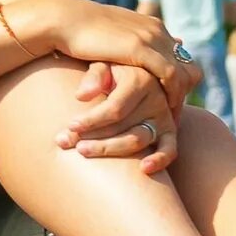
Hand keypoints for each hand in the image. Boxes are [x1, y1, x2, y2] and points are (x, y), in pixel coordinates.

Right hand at [41, 0, 201, 119]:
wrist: (63, 20)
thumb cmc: (80, 34)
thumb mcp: (110, 41)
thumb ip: (126, 49)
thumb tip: (127, 61)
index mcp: (150, 26)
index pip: (180, 58)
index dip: (179, 82)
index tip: (169, 103)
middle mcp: (156, 30)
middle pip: (189, 66)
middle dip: (186, 92)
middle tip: (173, 114)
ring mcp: (151, 37)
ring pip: (184, 73)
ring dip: (181, 98)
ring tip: (171, 118)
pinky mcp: (141, 48)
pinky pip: (170, 75)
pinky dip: (172, 94)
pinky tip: (163, 110)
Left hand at [57, 60, 182, 175]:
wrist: (137, 73)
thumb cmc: (112, 71)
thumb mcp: (103, 65)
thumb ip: (94, 76)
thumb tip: (81, 95)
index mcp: (139, 80)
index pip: (114, 108)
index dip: (91, 119)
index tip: (70, 126)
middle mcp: (155, 99)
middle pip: (123, 127)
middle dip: (92, 137)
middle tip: (65, 143)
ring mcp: (164, 117)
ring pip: (138, 140)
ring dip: (110, 149)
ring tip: (82, 151)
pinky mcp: (169, 131)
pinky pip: (170, 150)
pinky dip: (159, 161)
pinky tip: (143, 169)